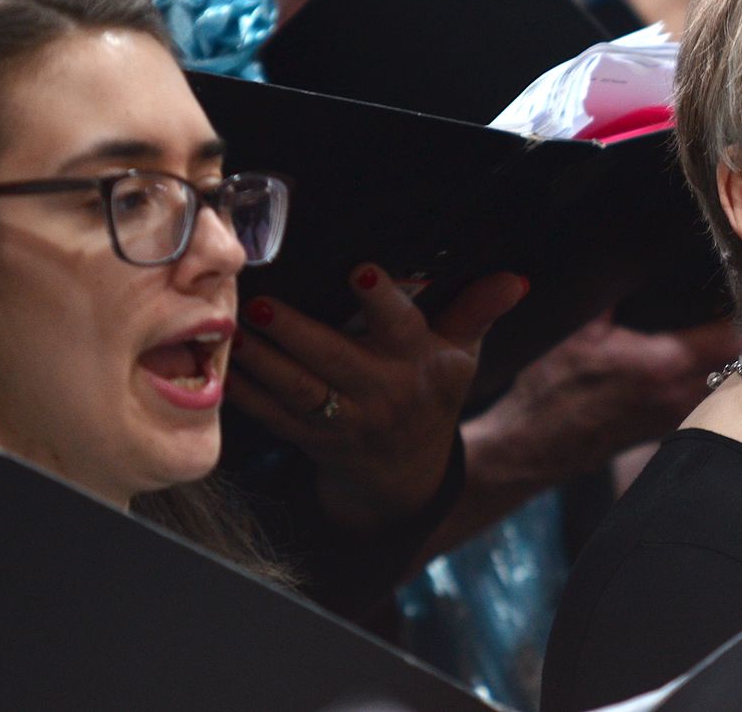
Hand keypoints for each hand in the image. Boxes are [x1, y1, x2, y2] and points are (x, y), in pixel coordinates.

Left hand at [227, 265, 527, 533]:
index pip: (402, 326)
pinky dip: (248, 393)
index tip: (359, 271)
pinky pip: (275, 416)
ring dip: (262, 362)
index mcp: (421, 363)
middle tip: (261, 303)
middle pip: (335, 359)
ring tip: (236, 332)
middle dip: (296, 332)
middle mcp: (384, 392)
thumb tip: (516, 278)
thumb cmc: (431, 389)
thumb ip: (480, 310)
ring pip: (298, 391)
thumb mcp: (462, 352)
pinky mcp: (312, 439)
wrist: (406, 469)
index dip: (381, 301)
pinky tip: (225, 367)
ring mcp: (346, 421)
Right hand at [426, 315, 739, 548]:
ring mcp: (675, 418)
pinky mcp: (664, 432)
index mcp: (664, 365)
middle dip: (731, 332)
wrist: (531, 446)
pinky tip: (680, 363)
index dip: (735, 311)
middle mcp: (679, 396)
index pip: (730, 337)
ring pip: (720, 383)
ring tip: (703, 331)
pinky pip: (700, 400)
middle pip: (733, 360)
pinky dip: (700, 381)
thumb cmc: (552, 387)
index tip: (729, 291)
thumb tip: (636, 248)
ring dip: (718, 360)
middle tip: (720, 306)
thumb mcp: (580, 328)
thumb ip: (615, 291)